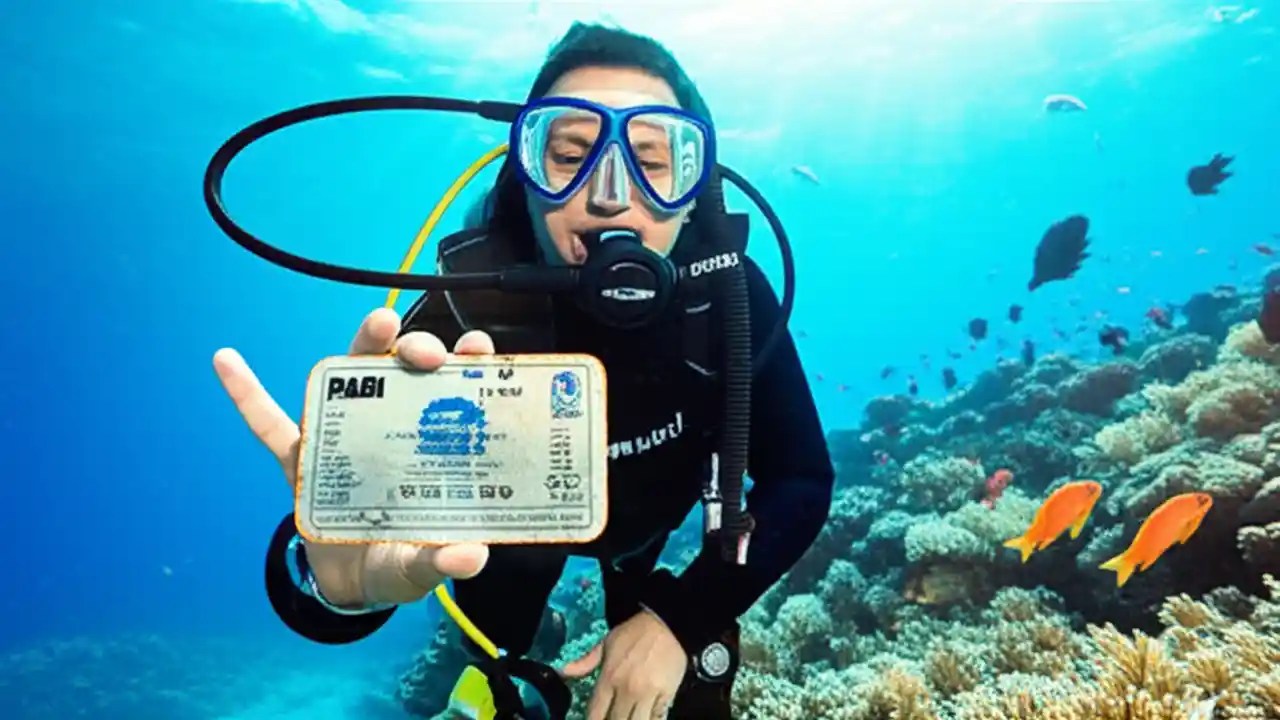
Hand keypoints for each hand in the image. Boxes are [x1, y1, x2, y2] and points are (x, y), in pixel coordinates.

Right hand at [212, 308, 492, 605]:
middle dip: (418, 349)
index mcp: (427, 445)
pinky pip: (267, 425)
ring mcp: (341, 438)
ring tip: (380, 322)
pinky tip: (226, 359)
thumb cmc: (398, 560)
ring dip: (364, 346)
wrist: (351, 586)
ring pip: (350, 382)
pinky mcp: (298, 461)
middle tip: (428, 352)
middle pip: (404, 374)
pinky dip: (245, 394)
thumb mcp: (422, 566)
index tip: (478, 348)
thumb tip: (469, 559)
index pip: (452, 394)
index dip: (468, 364)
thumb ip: (441, 560)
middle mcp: (388, 428)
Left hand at [561, 610, 687, 719]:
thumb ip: (585, 662)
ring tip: (627, 717)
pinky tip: (645, 717)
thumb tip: (563, 672)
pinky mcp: (667, 696)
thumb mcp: (606, 643)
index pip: (595, 713)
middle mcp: (626, 690)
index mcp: (609, 678)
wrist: (667, 624)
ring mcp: (648, 695)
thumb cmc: (634, 633)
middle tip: (612, 717)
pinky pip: (657, 719)